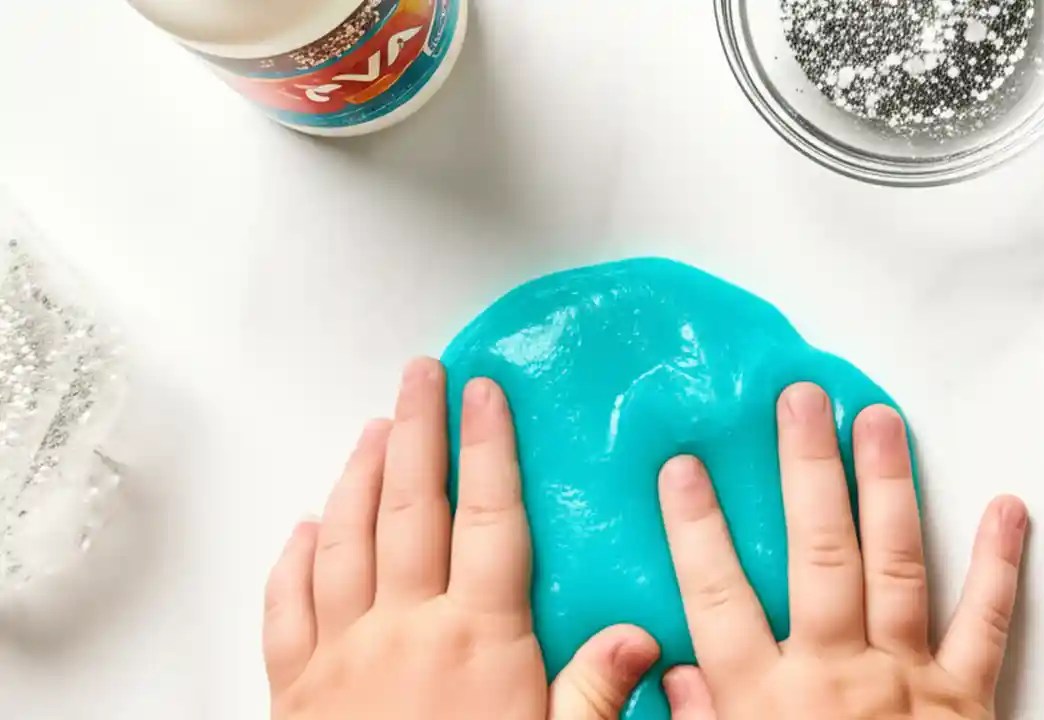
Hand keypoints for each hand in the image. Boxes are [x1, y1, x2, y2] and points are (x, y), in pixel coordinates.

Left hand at [264, 358, 659, 719]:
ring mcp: (341, 654)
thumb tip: (643, 634)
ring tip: (371, 427)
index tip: (485, 391)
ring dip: (357, 474)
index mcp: (477, 638)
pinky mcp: (294, 689)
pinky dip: (293, 558)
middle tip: (420, 373)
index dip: (488, 446)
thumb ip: (595, 694)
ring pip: (344, 538)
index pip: (488, 516)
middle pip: (409, 505)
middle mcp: (405, 628)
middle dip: (416, 428)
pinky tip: (303, 527)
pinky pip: (285, 606)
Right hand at [657, 383, 1027, 719]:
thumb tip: (668, 674)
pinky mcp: (969, 700)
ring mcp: (908, 680)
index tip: (683, 469)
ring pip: (896, 562)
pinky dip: (1003, 563)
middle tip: (801, 402)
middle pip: (816, 550)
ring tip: (880, 420)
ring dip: (888, 484)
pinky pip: (990, 622)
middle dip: (807, 467)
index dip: (696, 526)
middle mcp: (837, 676)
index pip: (717, 594)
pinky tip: (1006, 510)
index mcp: (767, 701)